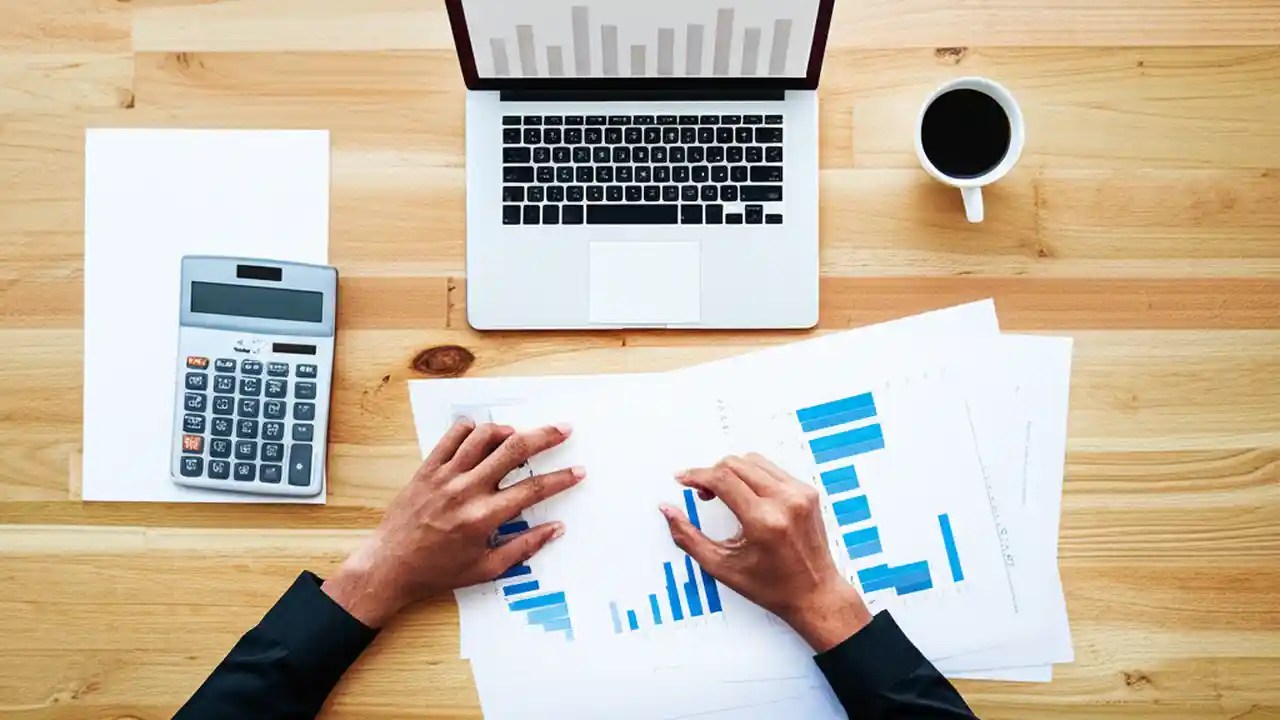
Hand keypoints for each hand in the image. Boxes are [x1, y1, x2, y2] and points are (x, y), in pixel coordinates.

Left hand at [322, 420, 582, 627]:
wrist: (389, 566)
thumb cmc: (437, 572)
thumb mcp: (486, 569)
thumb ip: (524, 547)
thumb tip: (555, 529)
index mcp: (483, 517)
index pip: (532, 490)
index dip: (560, 479)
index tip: (577, 471)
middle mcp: (465, 491)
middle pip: (513, 450)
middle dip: (544, 437)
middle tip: (563, 429)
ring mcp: (444, 477)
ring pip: (483, 436)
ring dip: (507, 430)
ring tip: (520, 435)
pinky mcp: (427, 469)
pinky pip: (452, 437)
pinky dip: (472, 429)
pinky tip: (483, 435)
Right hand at [660, 453, 871, 651]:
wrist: (815, 594)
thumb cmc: (772, 587)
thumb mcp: (722, 567)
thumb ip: (688, 537)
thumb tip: (667, 509)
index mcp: (764, 521)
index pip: (722, 479)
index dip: (696, 475)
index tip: (682, 479)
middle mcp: (785, 501)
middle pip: (735, 464)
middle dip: (711, 473)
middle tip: (702, 494)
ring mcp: (800, 494)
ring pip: (753, 460)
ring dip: (732, 472)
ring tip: (724, 494)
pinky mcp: (808, 492)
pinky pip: (772, 469)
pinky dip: (752, 476)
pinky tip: (746, 496)